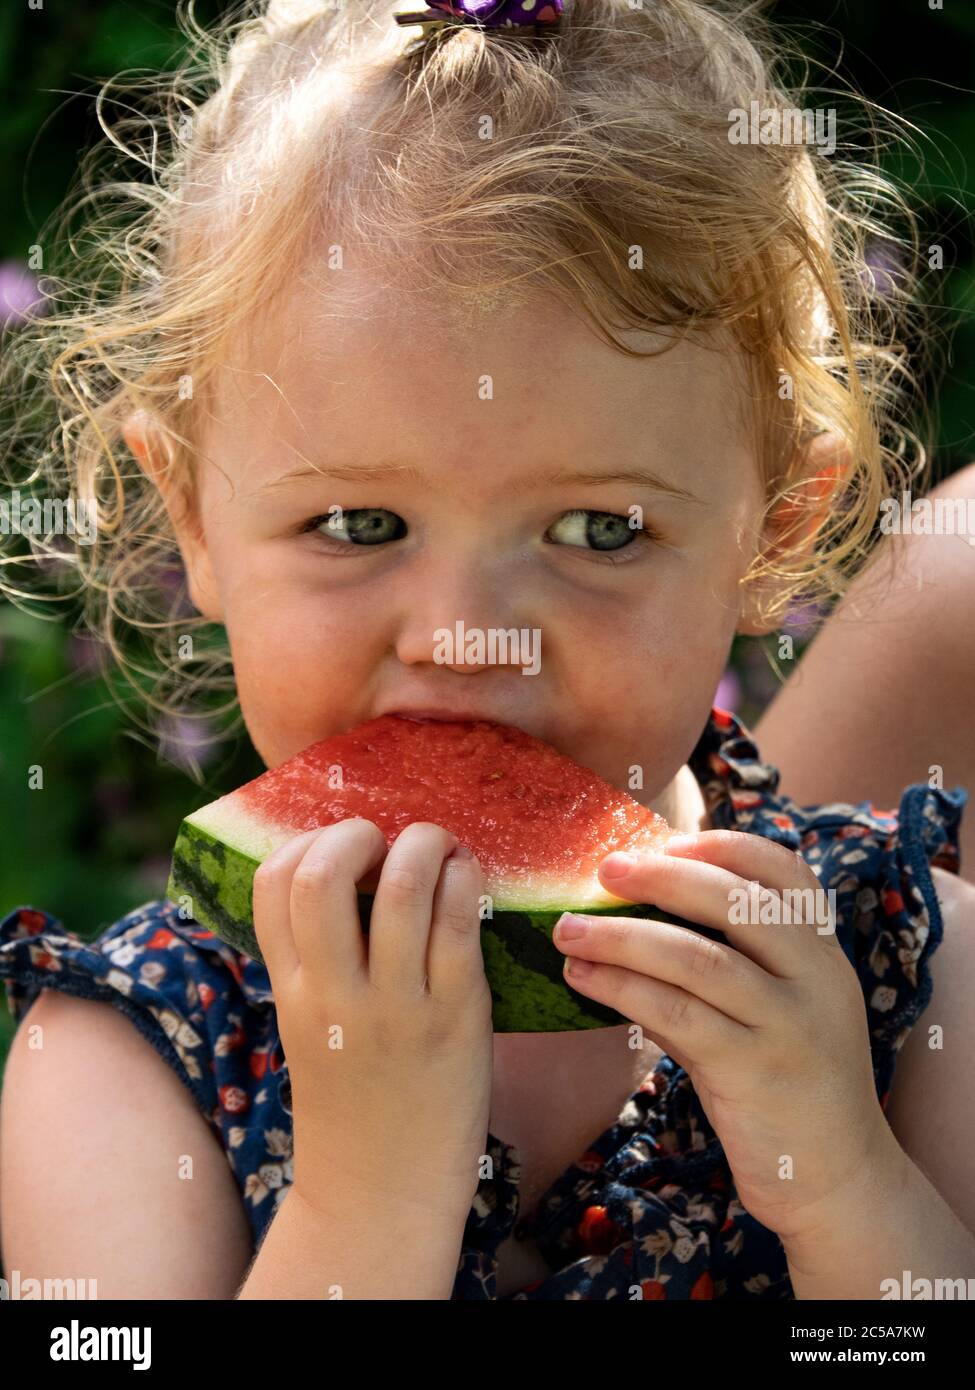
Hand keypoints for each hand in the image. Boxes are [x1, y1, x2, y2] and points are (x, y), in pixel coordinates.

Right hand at [252, 818, 492, 1220]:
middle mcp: (335, 992)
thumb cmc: (353, 1093)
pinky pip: (458, 922)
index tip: (341, 848)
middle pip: (322, 875)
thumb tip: (344, 870)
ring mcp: (396, 1004)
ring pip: (402, 887)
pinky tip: (466, 876)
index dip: (306, 842)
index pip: (271, 884)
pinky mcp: (457, 1013)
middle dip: (355, 832)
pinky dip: (464, 878)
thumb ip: (315, 957)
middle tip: (384, 841)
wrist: (384, 1187)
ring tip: (436, 846)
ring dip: (423, 843)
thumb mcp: (308, 1023)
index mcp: (291, 989)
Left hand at [553, 829, 898, 1245]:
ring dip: (623, 937)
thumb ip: (720, 962)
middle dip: (663, 876)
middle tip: (605, 869)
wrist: (837, 1178)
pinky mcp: (755, 1072)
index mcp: (824, 951)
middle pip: (736, 901)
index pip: (782, 871)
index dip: (719, 846)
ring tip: (568, 931)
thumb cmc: (786, 1081)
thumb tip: (630, 913)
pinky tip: (584, 979)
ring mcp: (790, 1025)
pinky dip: (623, 988)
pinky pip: (678, 1015)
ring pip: (698, 958)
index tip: (663, 841)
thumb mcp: (769, 1009)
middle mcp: (816, 979)